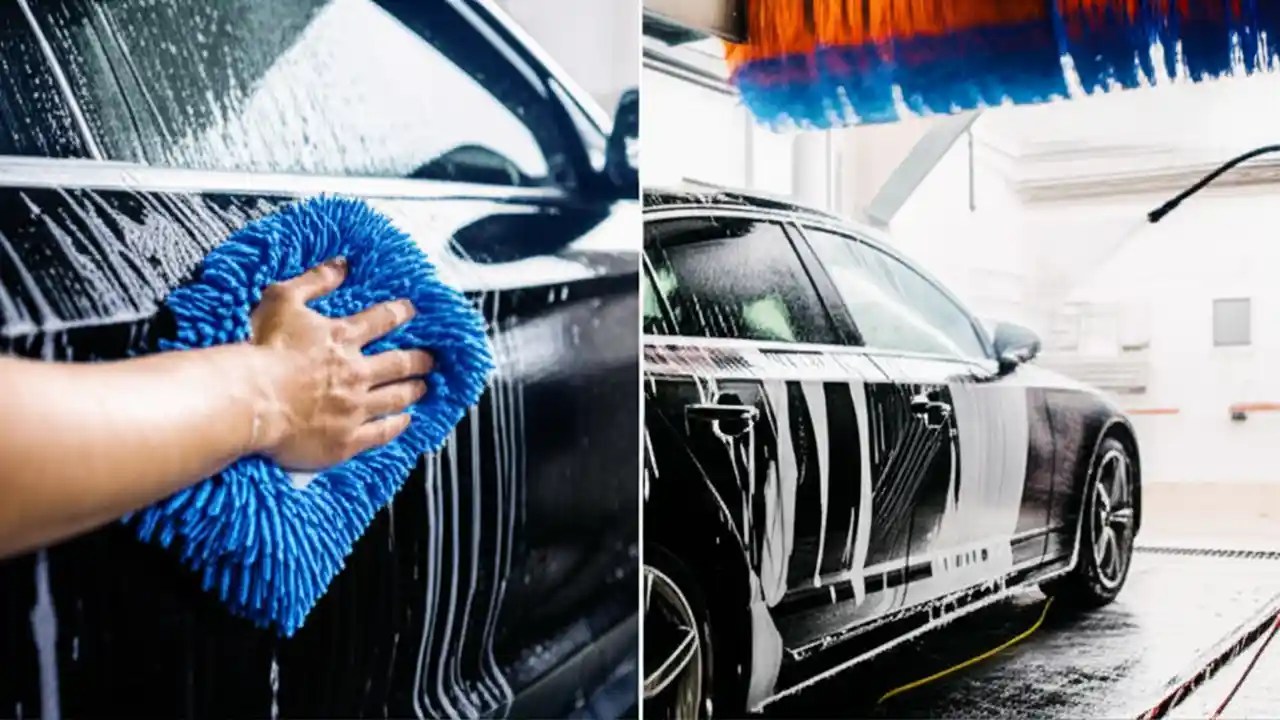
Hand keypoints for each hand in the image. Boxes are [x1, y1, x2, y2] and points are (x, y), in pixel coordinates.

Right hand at [248, 257, 432, 469]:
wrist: (252, 399)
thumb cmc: (264, 350)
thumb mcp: (283, 300)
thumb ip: (314, 281)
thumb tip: (342, 264)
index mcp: (343, 338)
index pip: (382, 320)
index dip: (400, 313)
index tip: (413, 312)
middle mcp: (357, 372)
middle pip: (400, 363)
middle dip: (419, 360)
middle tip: (431, 359)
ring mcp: (355, 408)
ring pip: (396, 397)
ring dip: (413, 390)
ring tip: (423, 387)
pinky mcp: (348, 439)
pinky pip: (382, 433)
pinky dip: (398, 426)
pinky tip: (406, 421)